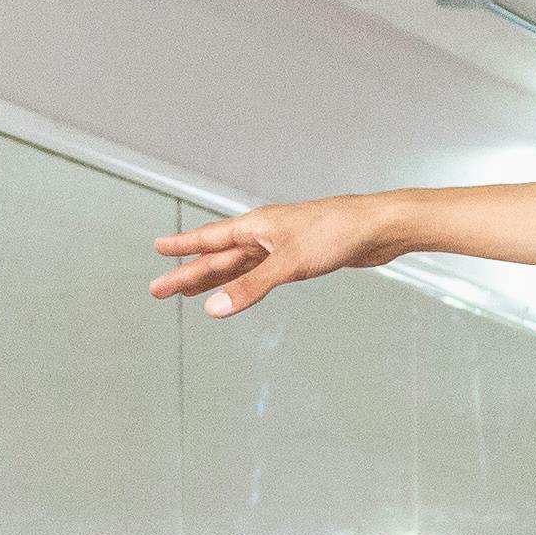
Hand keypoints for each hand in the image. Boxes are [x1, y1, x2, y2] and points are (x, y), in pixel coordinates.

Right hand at [151, 197, 374, 317]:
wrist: (376, 229)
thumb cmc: (336, 233)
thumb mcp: (288, 264)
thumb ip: (250, 288)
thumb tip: (214, 308)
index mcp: (256, 226)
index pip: (209, 237)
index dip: (183, 246)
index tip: (158, 248)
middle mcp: (264, 234)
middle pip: (218, 256)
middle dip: (190, 273)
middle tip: (161, 288)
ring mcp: (281, 246)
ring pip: (238, 266)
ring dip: (214, 279)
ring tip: (191, 292)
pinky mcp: (300, 258)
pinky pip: (260, 273)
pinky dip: (244, 283)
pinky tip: (238, 289)